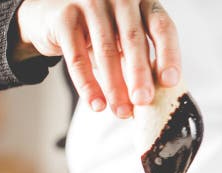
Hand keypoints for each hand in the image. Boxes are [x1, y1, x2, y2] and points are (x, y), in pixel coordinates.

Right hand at [14, 0, 180, 117]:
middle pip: (134, 39)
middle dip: (140, 75)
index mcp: (142, 2)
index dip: (169, 55)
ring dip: (115, 86)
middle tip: (144, 102)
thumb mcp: (125, 38)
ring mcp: (90, 2)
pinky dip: (87, 84)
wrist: (51, 15)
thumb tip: (156, 99)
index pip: (162, 28)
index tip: (171, 82)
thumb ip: (142, 58)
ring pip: (106, 50)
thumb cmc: (99, 32)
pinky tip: (96, 104)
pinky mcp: (65, 16)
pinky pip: (77, 57)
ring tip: (121, 111)